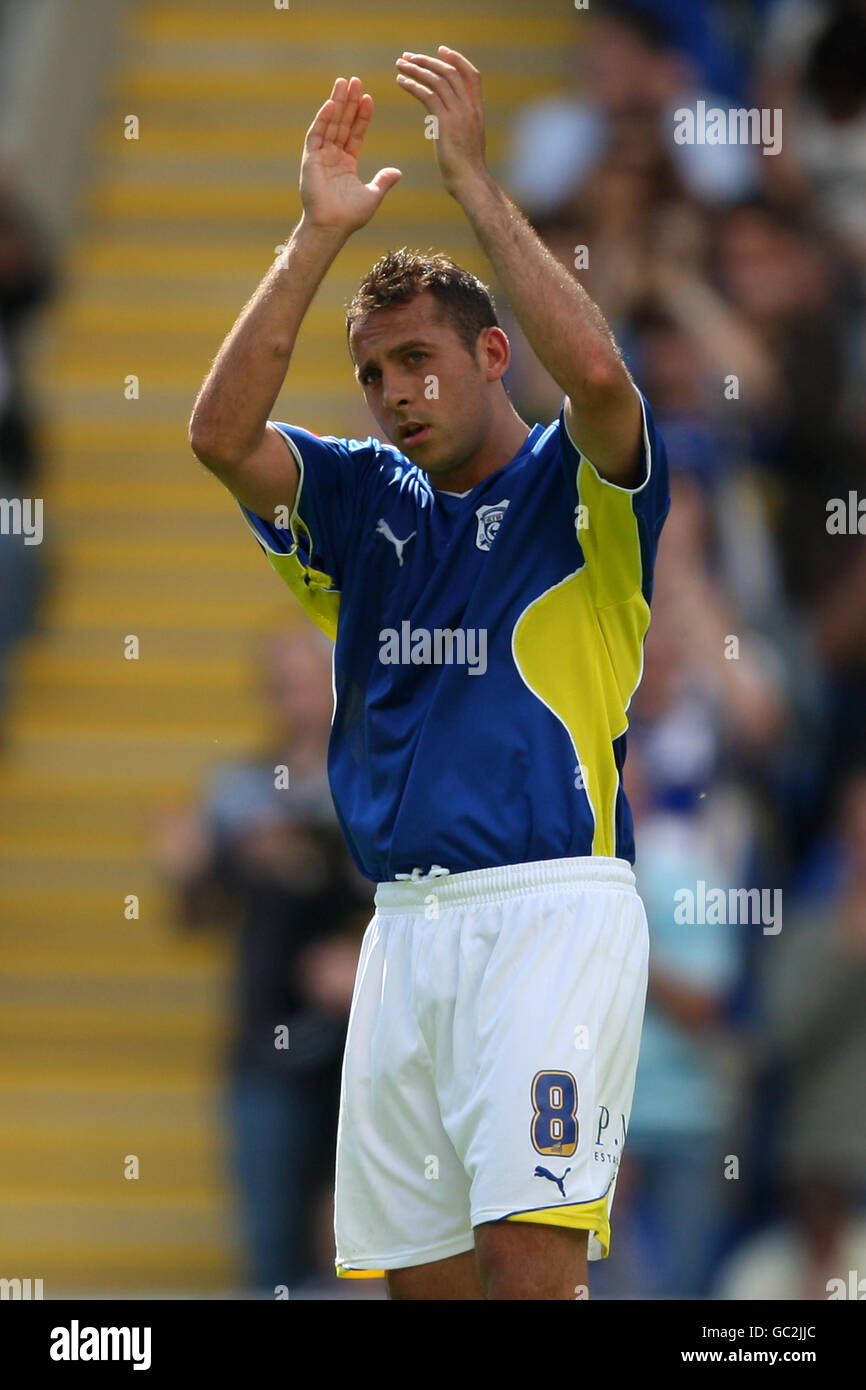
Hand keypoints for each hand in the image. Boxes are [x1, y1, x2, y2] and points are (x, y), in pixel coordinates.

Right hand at [300, 75, 401, 233]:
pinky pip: (316, 134)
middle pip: (342, 123)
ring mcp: (320, 156)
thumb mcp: (372, 196)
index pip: (355, 133)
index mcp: (346, 164)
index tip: (369, 98)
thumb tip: (398, 172)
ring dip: (337, 103)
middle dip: (349, 102)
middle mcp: (332, 157)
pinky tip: (331, 103)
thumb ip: (384, 181)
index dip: (362, 116)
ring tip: (344, 83)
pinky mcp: (310, 159)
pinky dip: (323, 118)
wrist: (332, 227)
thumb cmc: (350, 216)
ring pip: (330, 123)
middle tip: (356, 80)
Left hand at [395, 46, 487, 196]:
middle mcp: (470, 107)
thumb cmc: (467, 170)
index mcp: (478, 110)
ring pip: (437, 80)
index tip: (441, 50)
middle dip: (428, 60)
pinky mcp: (445, 123)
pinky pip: (428, 95)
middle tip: (409, 56)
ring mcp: (459, 114)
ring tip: (400, 65)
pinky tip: (401, 82)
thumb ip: (461, 127)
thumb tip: (448, 125)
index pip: (472, 75)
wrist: (470, 182)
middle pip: (450, 72)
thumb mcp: (468, 142)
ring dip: (416, 69)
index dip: (457, 59)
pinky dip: (413, 85)